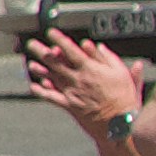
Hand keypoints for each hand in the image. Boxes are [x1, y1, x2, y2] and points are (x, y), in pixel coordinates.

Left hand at [23, 29, 139, 129]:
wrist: (120, 122)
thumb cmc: (124, 97)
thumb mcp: (121, 72)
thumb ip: (107, 57)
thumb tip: (95, 46)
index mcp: (90, 69)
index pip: (71, 50)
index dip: (59, 40)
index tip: (51, 32)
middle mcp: (77, 79)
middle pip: (55, 62)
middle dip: (42, 52)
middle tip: (32, 44)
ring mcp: (72, 92)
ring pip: (51, 78)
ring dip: (39, 70)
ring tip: (31, 64)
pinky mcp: (70, 105)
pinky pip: (52, 97)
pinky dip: (42, 91)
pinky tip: (34, 87)